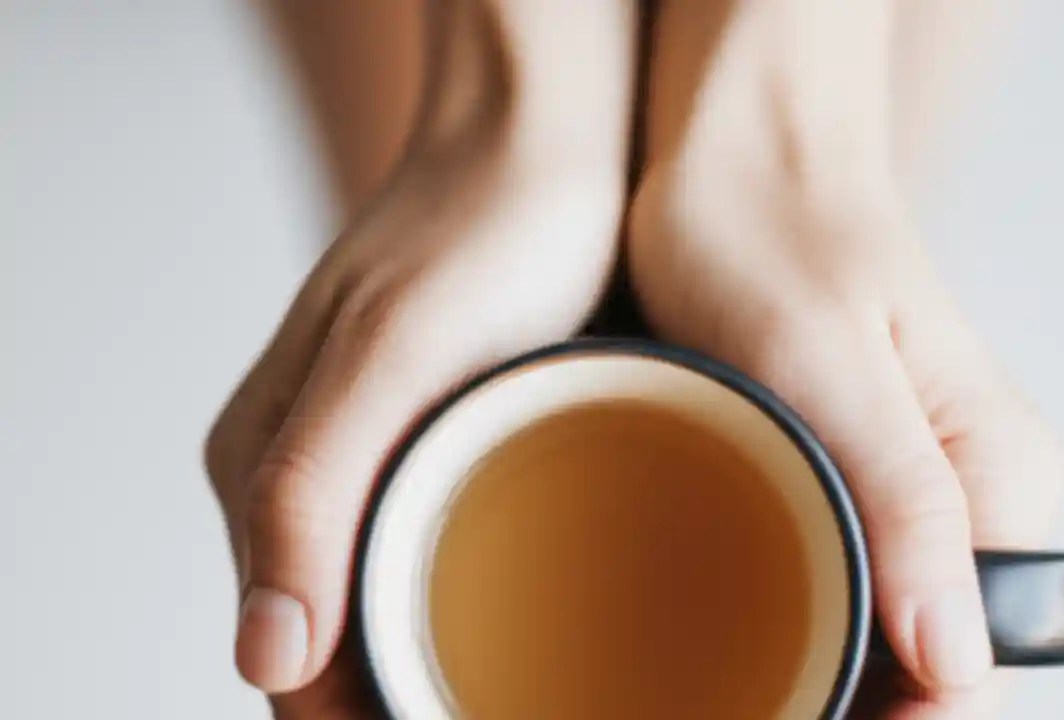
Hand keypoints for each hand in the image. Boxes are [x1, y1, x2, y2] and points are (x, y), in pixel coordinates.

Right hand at [204, 151, 621, 716]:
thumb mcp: (390, 350)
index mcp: (270, 469)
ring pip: (390, 610)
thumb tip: (263, 654)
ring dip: (441, 672)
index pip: (290, 663)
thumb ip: (307, 487)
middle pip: (339, 650)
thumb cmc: (481, 226)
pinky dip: (469, 613)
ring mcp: (379, 462)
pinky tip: (535, 634)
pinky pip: (433, 555)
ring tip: (528, 703)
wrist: (544, 139)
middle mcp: (316, 477)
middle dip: (406, 711)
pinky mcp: (440, 444)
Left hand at [630, 169, 1063, 717]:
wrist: (737, 159)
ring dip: (823, 673)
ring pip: (890, 631)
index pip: (976, 664)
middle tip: (739, 706)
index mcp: (996, 476)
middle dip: (855, 706)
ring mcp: (918, 486)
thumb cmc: (769, 229)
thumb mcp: (825, 358)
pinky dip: (801, 619)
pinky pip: (853, 578)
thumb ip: (905, 500)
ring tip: (728, 685)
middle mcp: (973, 493)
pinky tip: (738, 626)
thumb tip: (958, 663)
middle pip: (933, 661)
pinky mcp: (864, 471)